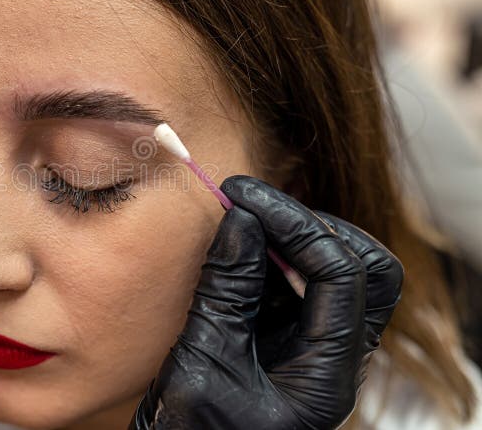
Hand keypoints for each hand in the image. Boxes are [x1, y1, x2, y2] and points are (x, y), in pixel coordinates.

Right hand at [129, 175, 403, 429]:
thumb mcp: (203, 361)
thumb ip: (227, 289)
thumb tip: (239, 219)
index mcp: (327, 373)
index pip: (340, 272)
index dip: (292, 222)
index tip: (240, 195)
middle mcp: (332, 359)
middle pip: (365, 272)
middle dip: (314, 227)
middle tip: (258, 207)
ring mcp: (311, 352)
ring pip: (335, 278)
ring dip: (292, 241)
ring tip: (242, 220)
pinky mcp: (284, 347)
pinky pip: (294, 291)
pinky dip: (269, 262)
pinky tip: (233, 251)